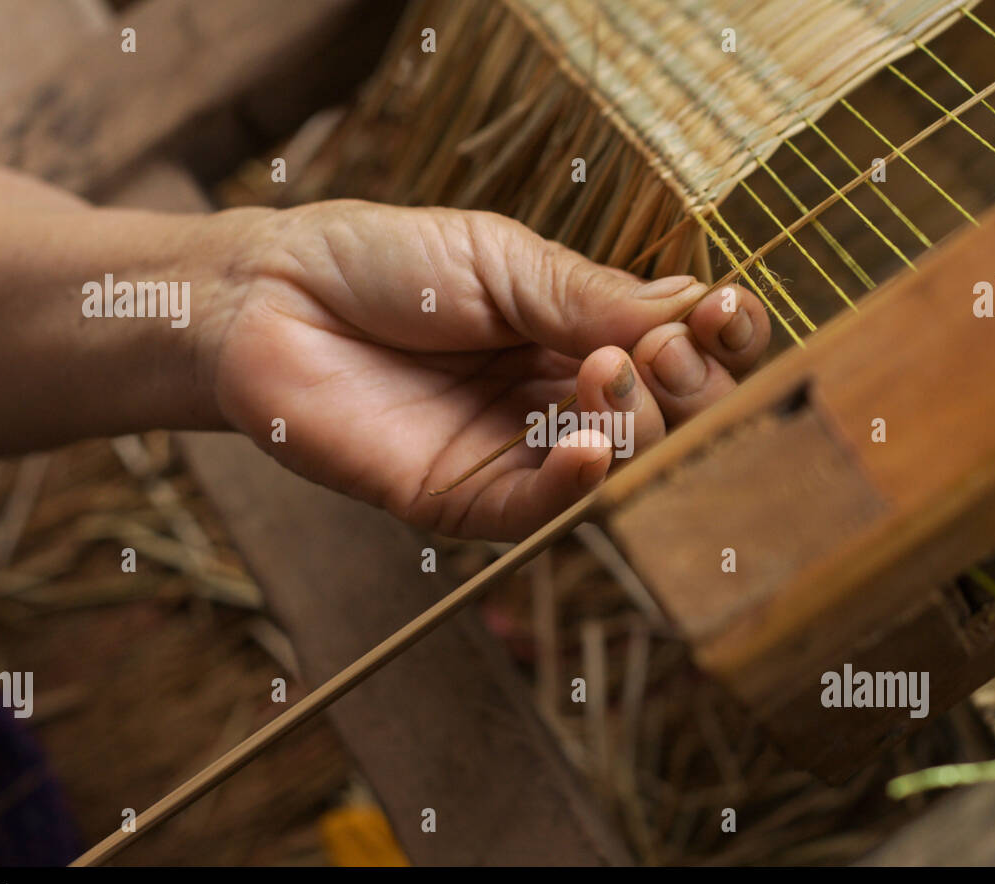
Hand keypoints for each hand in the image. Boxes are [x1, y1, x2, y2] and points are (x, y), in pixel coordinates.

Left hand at [213, 201, 769, 539]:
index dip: (720, 343)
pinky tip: (587, 442)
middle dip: (690, 389)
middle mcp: (563, 401)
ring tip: (610, 371)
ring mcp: (517, 455)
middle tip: (662, 350)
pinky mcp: (465, 502)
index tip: (723, 313)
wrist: (271, 299)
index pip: (683, 355)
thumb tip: (696, 311)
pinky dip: (577, 484)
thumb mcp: (502, 260)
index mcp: (583, 336)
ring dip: (637, 426)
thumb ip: (592, 298)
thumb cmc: (384, 263)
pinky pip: (539, 512)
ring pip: (618, 469)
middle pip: (669, 420)